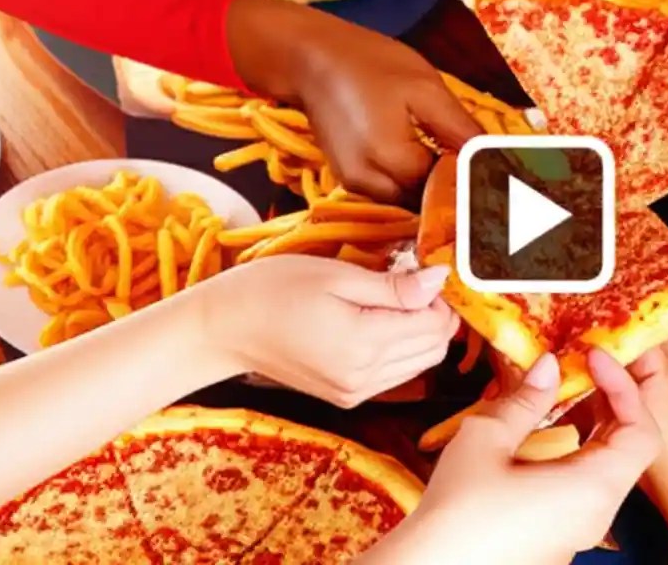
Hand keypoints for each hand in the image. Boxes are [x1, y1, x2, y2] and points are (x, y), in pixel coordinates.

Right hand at [202, 257, 458, 407]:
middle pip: (434, 349)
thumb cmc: (273, 290)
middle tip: (406, 282)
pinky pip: (396, 374)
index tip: (418, 271)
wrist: (226, 327)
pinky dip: (400, 349)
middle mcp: (365, 378)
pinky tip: (376, 324)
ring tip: (389, 301)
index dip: (437, 296)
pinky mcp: (348, 396)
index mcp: (364, 345)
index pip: (435, 326)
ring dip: (419, 332)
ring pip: (420, 363)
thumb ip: (394, 286)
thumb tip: (441, 281)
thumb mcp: (336, 275)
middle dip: (433, 314)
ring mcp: (356, 392)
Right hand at [226, 0, 481, 201]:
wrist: (309, 57)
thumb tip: (499, 160)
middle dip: (457, 191)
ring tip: (462, 167)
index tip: (506, 181)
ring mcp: (357, 186)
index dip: (476, 183)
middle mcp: (372, 185)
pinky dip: (413, 181)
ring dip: (435, 189)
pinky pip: (393, 191)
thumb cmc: (370, 63)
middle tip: (490, 175)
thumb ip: (462, 130)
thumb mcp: (426, 89)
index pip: (450, 189)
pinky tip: (431, 162)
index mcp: (393, 161)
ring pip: (411, 200)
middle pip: (429, 203)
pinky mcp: (350, 180)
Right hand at [373, 351, 660, 564]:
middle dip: (612, 400)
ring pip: (605, 468)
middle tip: (584, 365)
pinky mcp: (557, 537)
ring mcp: (579, 530)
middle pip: (629, 450)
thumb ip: (525, 399)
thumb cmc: (456, 513)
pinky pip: (582, 487)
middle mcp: (597, 514)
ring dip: (592, 425)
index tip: (594, 357)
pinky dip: (575, 450)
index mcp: (593, 490)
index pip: (643, 432)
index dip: (627, 388)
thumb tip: (549, 366)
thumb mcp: (485, 440)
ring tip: (563, 390)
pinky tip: (542, 431)